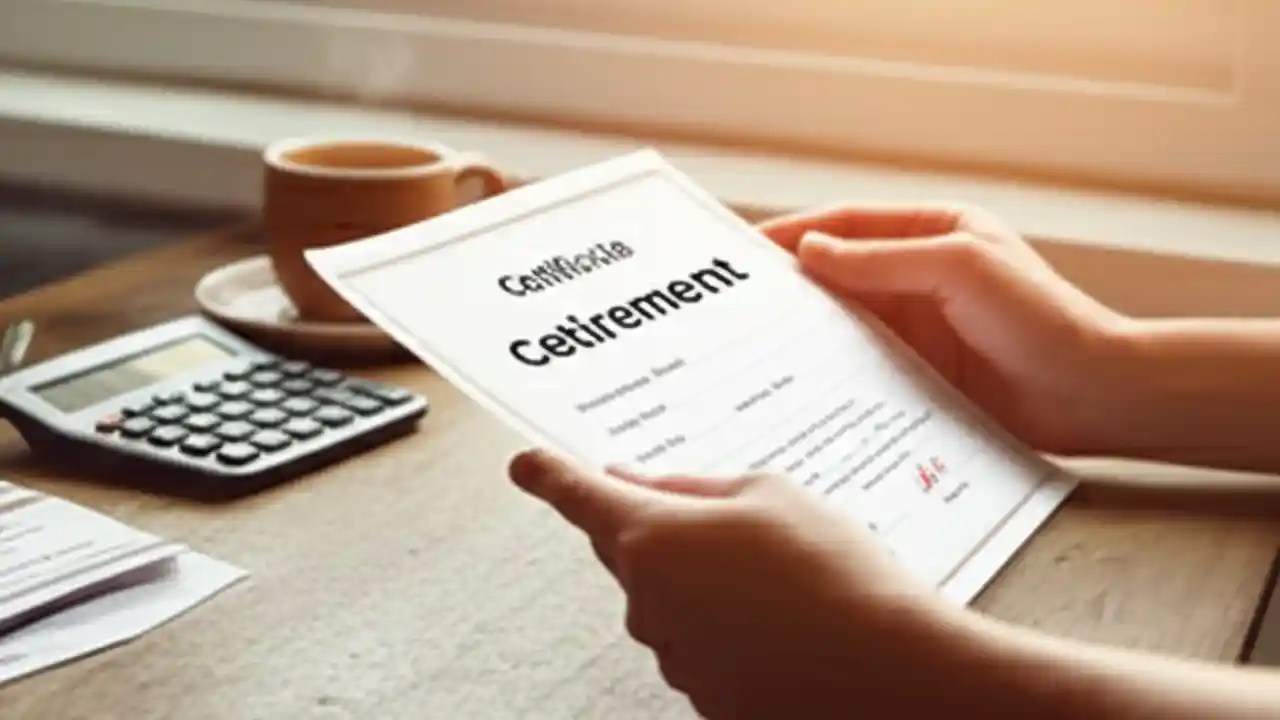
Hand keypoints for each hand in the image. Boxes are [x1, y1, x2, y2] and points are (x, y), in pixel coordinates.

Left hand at [508, 449, 968, 719]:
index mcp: (651, 538)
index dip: (550, 475)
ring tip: (788, 582)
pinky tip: (787, 622)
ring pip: (674, 602)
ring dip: (710, 587)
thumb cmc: (833, 575)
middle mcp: (647, 602)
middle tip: (739, 528)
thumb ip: (696, 490)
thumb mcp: (770, 495)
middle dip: (672, 535)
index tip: (526, 464)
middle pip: (635, 552)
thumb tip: (650, 489)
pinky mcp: (705, 696)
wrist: (885, 672)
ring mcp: (674, 655)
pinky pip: (705, 646)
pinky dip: (734, 631)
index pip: (580, 496)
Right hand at [759, 204, 1133, 454]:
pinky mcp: (918, 374)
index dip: (793, 235)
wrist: (1093, 394)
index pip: (846, 227)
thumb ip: (881, 260)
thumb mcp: (959, 269)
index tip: (744, 252)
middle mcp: (918, 276)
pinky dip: (830, 370)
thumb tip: (809, 251)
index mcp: (932, 232)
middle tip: (735, 304)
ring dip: (805, 331)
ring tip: (753, 345)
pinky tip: (800, 383)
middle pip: (837, 275)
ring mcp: (917, 327)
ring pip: (844, 323)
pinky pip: (861, 366)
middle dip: (790, 285)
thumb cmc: (1042, 318)